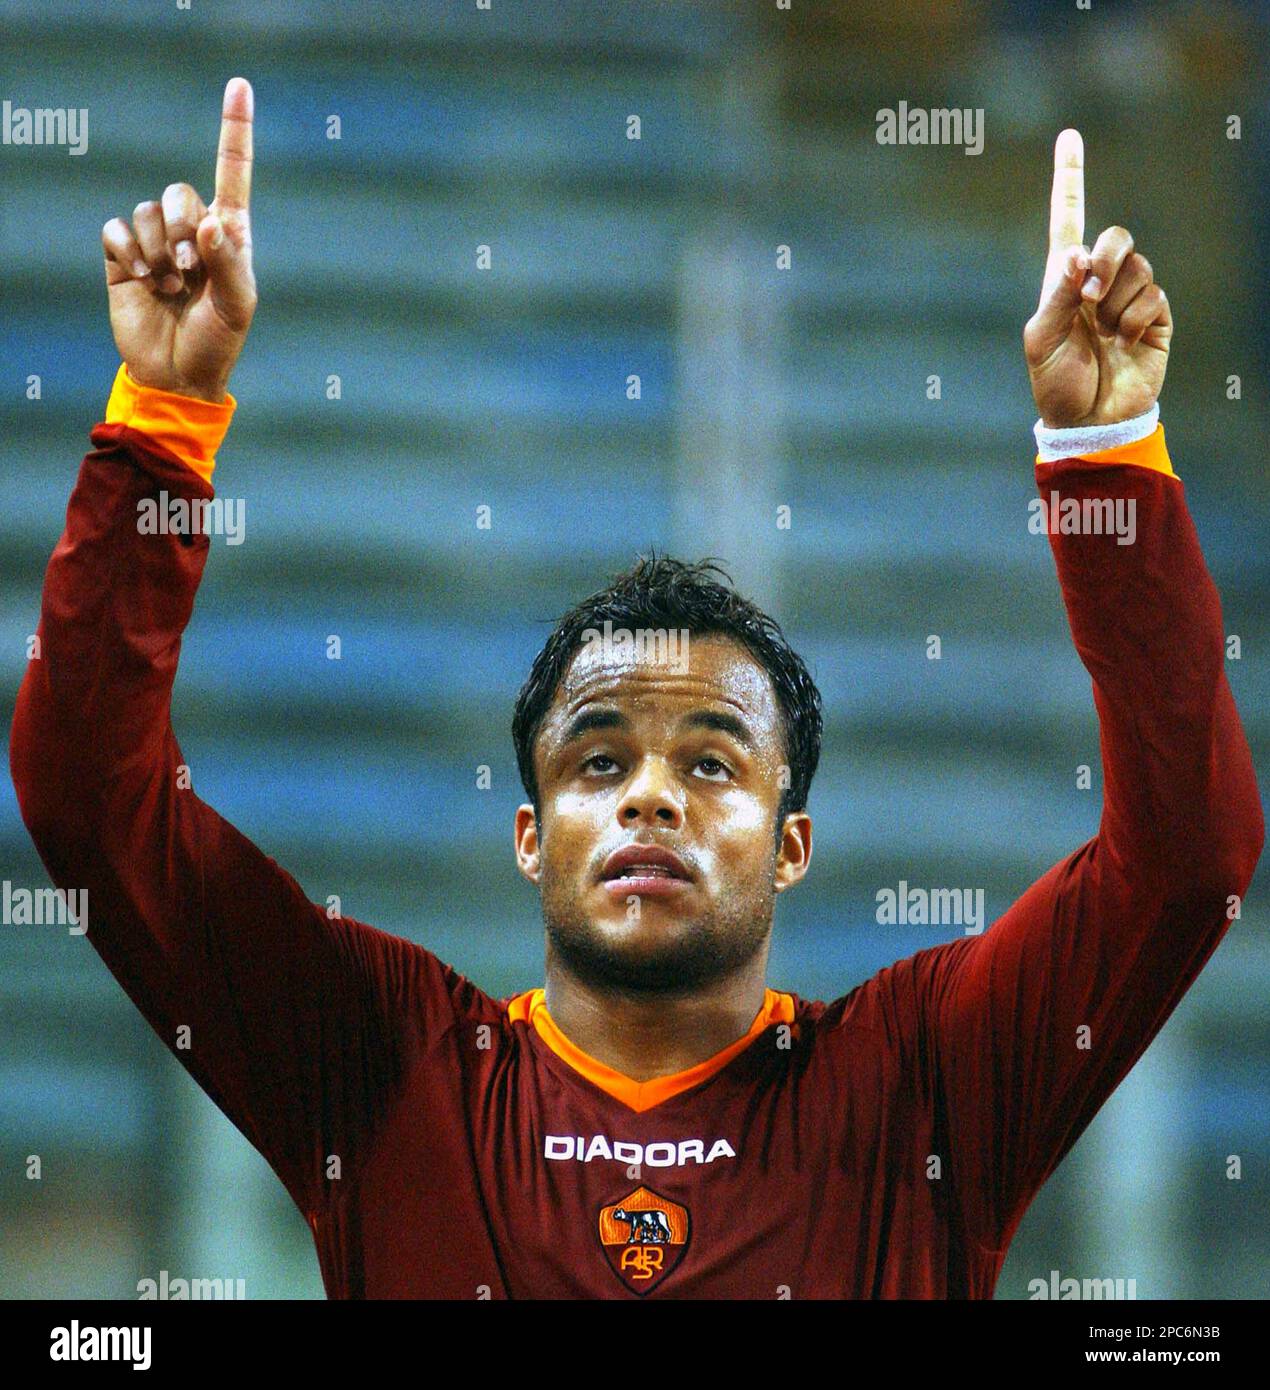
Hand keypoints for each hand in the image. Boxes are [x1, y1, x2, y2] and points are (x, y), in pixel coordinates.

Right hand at [101, 77, 255, 403]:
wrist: (178, 374)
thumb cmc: (218, 342)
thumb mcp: (239, 307)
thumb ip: (231, 263)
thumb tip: (213, 223)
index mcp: (229, 236)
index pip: (233, 174)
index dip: (234, 130)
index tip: (240, 86)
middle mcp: (193, 230)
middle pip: (180, 193)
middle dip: (184, 233)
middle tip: (190, 274)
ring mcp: (156, 241)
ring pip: (147, 211)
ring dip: (159, 252)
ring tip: (169, 287)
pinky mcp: (123, 255)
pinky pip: (117, 229)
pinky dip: (130, 254)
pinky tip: (143, 282)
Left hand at [1023, 129, 1171, 428]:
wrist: (1090, 422)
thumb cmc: (1056, 386)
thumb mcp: (1043, 342)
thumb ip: (1057, 296)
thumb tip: (1078, 253)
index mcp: (1062, 283)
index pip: (1068, 221)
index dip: (1070, 180)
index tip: (1069, 136)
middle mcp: (1097, 283)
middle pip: (1114, 237)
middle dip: (1105, 260)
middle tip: (1089, 298)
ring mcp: (1128, 299)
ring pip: (1137, 265)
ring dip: (1117, 297)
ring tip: (1105, 332)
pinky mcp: (1155, 317)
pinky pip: (1153, 294)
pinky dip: (1135, 318)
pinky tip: (1126, 342)